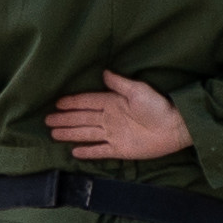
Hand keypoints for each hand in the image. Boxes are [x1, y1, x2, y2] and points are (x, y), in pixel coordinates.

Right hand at [44, 71, 193, 163]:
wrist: (175, 128)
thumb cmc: (158, 106)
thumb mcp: (138, 90)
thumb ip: (119, 83)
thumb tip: (104, 72)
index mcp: (112, 102)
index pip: (87, 102)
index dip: (72, 102)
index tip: (57, 103)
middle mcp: (109, 118)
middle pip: (82, 119)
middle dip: (65, 119)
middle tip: (47, 120)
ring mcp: (113, 135)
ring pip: (86, 134)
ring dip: (70, 133)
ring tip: (53, 133)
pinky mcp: (119, 150)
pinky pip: (99, 150)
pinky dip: (87, 151)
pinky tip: (75, 151)